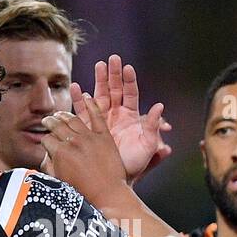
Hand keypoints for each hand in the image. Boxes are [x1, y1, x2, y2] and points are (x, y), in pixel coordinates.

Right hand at [40, 94, 127, 206]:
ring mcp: (90, 138)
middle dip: (50, 122)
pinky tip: (87, 95)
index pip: (47, 139)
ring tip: (60, 114)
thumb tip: (45, 155)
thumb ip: (50, 166)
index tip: (46, 140)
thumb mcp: (60, 181)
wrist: (109, 196)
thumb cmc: (85, 193)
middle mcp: (73, 142)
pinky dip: (92, 104)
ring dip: (64, 114)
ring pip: (73, 119)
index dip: (45, 140)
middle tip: (48, 120)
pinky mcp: (105, 137)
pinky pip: (97, 117)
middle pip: (57, 126)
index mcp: (60, 152)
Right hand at [88, 54, 172, 183]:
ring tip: (98, 65)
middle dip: (114, 74)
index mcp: (131, 117)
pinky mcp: (89, 126)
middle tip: (113, 58)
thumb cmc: (135, 163)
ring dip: (98, 80)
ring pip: (99, 94)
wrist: (117, 177)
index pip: (130, 94)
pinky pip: (82, 110)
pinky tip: (76, 87)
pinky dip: (79, 98)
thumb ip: (153, 126)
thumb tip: (160, 106)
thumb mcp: (148, 145)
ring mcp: (102, 118)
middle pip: (114, 89)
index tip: (128, 68)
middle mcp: (116, 114)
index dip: (129, 81)